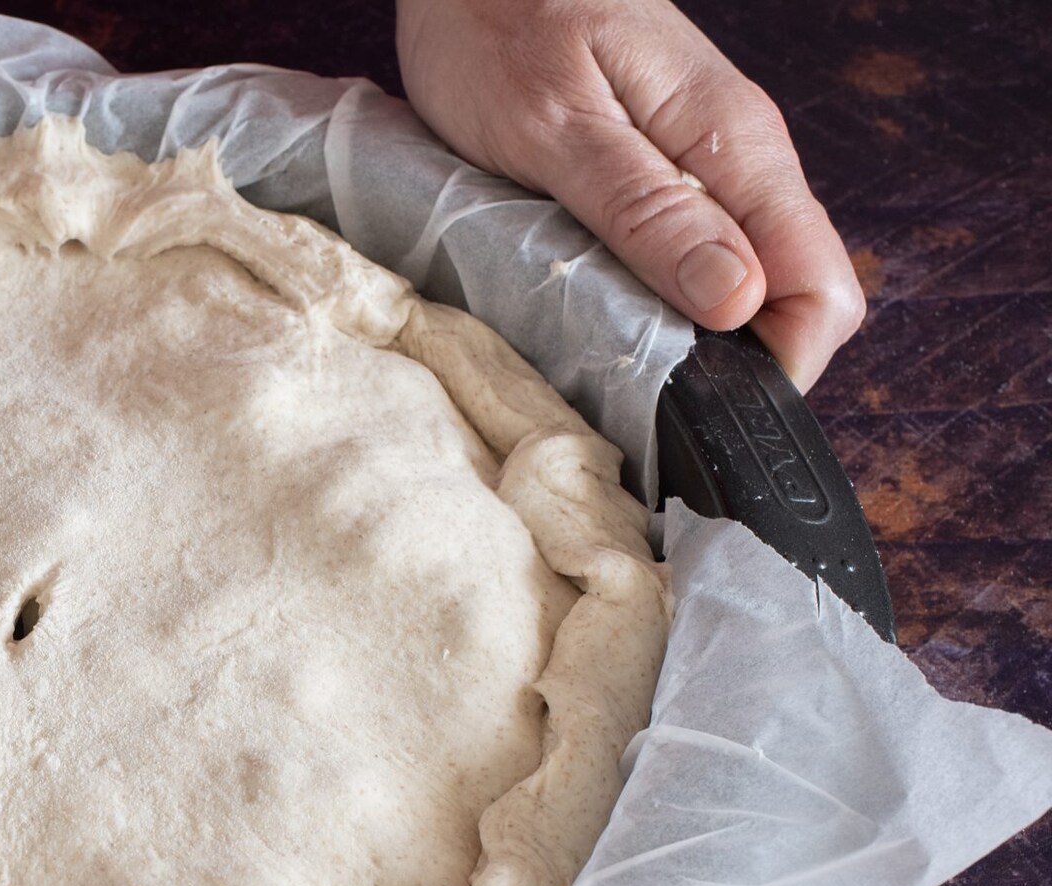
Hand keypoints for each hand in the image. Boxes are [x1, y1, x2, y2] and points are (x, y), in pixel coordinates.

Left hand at [396, 0, 864, 389]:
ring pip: (738, 286)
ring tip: (616, 376)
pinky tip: (602, 327)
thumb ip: (648, 211)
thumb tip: (738, 303)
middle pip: (788, 298)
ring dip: (690, 343)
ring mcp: (699, 169)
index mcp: (735, 147)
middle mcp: (735, 161)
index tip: (705, 414)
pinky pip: (687, 260)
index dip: (780, 369)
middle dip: (735, 368)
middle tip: (646, 407)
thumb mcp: (559, 131)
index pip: (819, 287)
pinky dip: (655, 307)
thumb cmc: (498, 26)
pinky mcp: (655, 177)